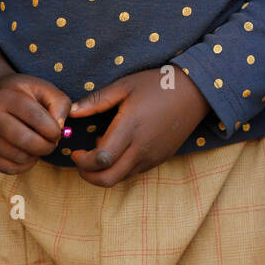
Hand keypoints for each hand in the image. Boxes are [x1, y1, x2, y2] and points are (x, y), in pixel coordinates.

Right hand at [0, 73, 71, 173]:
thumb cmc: (25, 94)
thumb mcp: (44, 89)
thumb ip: (60, 105)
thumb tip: (60, 127)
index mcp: (7, 96)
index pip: (37, 119)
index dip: (54, 130)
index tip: (58, 131)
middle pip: (26, 141)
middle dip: (47, 146)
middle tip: (52, 142)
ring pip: (19, 157)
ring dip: (36, 155)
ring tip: (38, 143)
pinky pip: (9, 168)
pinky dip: (25, 164)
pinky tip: (28, 152)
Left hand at [66, 67, 211, 185]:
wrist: (194, 92)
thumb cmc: (157, 85)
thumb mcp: (124, 86)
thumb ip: (96, 101)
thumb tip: (71, 111)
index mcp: (130, 128)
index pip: (100, 159)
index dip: (83, 161)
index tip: (76, 151)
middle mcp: (141, 148)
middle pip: (108, 179)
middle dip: (88, 176)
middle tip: (80, 162)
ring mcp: (152, 156)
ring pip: (121, 178)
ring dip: (104, 173)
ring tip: (100, 151)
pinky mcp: (160, 159)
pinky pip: (134, 172)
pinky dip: (120, 168)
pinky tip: (119, 149)